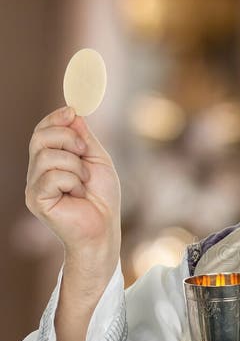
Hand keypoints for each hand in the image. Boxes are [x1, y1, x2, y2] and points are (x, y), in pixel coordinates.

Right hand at [26, 106, 120, 273]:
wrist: (104, 229)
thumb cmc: (102, 198)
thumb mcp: (97, 160)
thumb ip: (83, 137)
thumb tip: (72, 112)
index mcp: (50, 161)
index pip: (42, 132)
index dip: (55, 119)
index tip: (72, 111)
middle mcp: (37, 172)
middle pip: (39, 138)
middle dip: (66, 137)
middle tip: (84, 151)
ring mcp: (34, 186)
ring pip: (47, 156)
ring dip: (75, 166)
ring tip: (84, 182)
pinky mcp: (36, 200)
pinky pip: (52, 176)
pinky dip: (72, 181)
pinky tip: (77, 195)